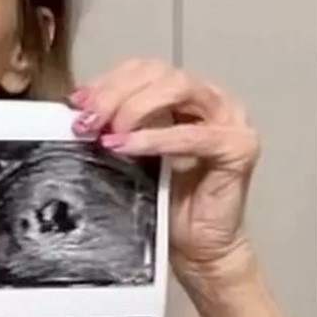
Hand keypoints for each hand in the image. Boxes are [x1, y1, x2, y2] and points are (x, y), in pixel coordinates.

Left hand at [69, 58, 260, 280]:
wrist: (197, 248)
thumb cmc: (168, 201)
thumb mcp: (133, 153)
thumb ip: (116, 125)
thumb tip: (79, 108)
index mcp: (188, 95)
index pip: (146, 68)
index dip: (109, 80)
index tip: (78, 102)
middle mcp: (212, 99)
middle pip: (160, 73)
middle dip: (116, 93)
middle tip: (87, 121)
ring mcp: (230, 120)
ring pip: (179, 89)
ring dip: (134, 108)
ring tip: (106, 134)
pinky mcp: (238, 147)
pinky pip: (192, 135)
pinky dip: (154, 138)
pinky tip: (125, 147)